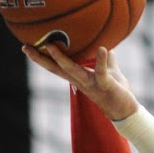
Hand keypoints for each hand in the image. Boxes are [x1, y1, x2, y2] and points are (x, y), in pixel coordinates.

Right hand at [22, 43, 137, 121]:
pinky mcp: (105, 85)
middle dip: (40, 58)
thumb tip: (103, 41)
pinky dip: (101, 60)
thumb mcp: (109, 70)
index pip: (56, 65)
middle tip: (25, 47)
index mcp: (78, 76)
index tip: (26, 46)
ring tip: (50, 44)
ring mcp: (91, 83)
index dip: (41, 57)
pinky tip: (102, 48)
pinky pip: (101, 72)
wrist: (127, 111)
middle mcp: (80, 80)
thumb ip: (105, 57)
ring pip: (72, 70)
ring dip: (61, 59)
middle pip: (56, 69)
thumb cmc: (116, 89)